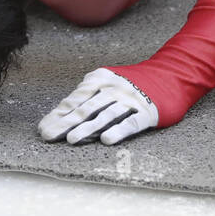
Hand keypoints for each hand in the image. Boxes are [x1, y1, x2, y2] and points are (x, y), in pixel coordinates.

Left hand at [38, 68, 158, 145]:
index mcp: (100, 79)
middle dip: (65, 123)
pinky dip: (118, 131)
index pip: (75, 99)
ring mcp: (131, 100)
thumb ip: (86, 97)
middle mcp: (114, 88)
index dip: (58, 114)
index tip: (43, 129)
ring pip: (105, 115)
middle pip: (86, 108)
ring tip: (71, 140)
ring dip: (88, 127)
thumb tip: (58, 117)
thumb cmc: (132, 83)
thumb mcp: (107, 82)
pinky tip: (106, 141)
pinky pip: (131, 123)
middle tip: (49, 136)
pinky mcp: (148, 112)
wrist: (171, 75)